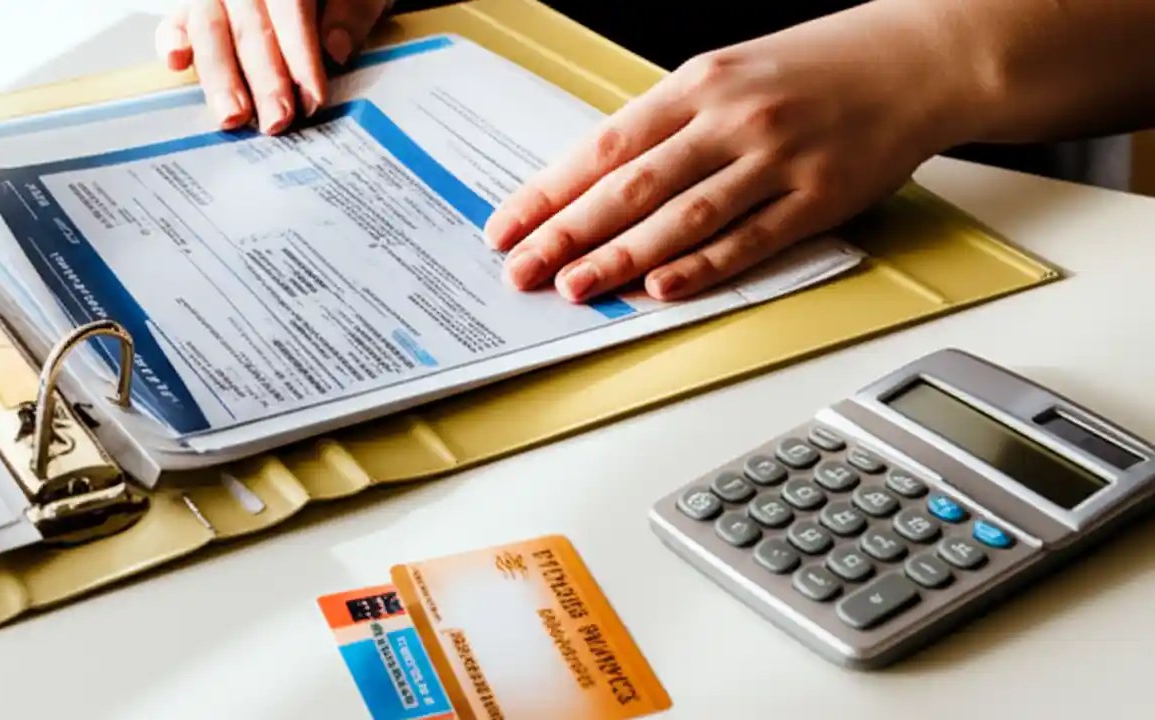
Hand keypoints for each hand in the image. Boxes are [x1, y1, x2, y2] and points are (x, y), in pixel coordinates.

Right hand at [156, 0, 389, 133]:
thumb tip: (336, 49)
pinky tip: (175, 62)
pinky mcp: (193, 5)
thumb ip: (354, 11)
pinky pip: (176, 18)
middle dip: (263, 79)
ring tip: (232, 117)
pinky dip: (171, 38)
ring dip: (220, 76)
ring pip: (209, 27)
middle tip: (276, 122)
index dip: (300, 55)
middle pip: (249, 27)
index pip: (290, 9)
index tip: (313, 98)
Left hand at [484, 10, 959, 302]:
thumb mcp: (725, 75)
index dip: (549, 192)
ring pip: (683, 216)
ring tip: (576, 287)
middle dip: (567, 232)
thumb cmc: (810, 70)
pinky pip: (750, 240)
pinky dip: (703, 267)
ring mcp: (775, 160)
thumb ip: (665, 126)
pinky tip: (664, 287)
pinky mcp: (818, 198)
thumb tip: (596, 184)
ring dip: (622, 257)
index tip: (508, 226)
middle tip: (523, 269)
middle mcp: (730, 120)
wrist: (912, 57)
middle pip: (632, 185)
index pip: (604, 146)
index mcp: (697, 85)